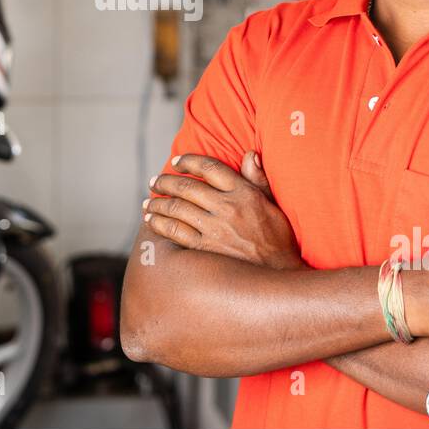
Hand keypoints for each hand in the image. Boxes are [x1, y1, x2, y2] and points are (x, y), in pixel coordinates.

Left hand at [145, 152, 302, 270]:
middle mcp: (227, 207)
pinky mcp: (205, 248)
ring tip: (148, 201)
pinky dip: (159, 224)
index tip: (176, 161)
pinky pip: (175, 231)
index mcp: (244, 192)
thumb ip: (258, 179)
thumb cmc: (279, 239)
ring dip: (157, 202)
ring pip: (176, 208)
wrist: (280, 274)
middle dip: (165, 181)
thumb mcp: (274, 204)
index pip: (210, 168)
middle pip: (186, 187)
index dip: (189, 161)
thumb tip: (249, 154)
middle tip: (154, 181)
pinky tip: (151, 221)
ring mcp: (215, 228)